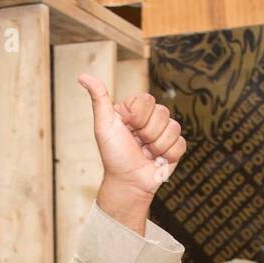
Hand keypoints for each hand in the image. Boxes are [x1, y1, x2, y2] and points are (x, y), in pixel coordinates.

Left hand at [80, 74, 186, 232]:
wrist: (128, 183)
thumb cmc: (114, 155)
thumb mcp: (104, 126)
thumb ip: (99, 99)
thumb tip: (83, 76)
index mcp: (135, 109)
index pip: (147, 99)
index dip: (137, 117)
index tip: (126, 128)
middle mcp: (151, 118)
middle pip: (162, 113)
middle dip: (147, 133)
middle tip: (137, 144)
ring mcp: (165, 132)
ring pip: (173, 128)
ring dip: (156, 146)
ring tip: (146, 154)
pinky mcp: (175, 147)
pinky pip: (180, 144)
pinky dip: (167, 156)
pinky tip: (157, 160)